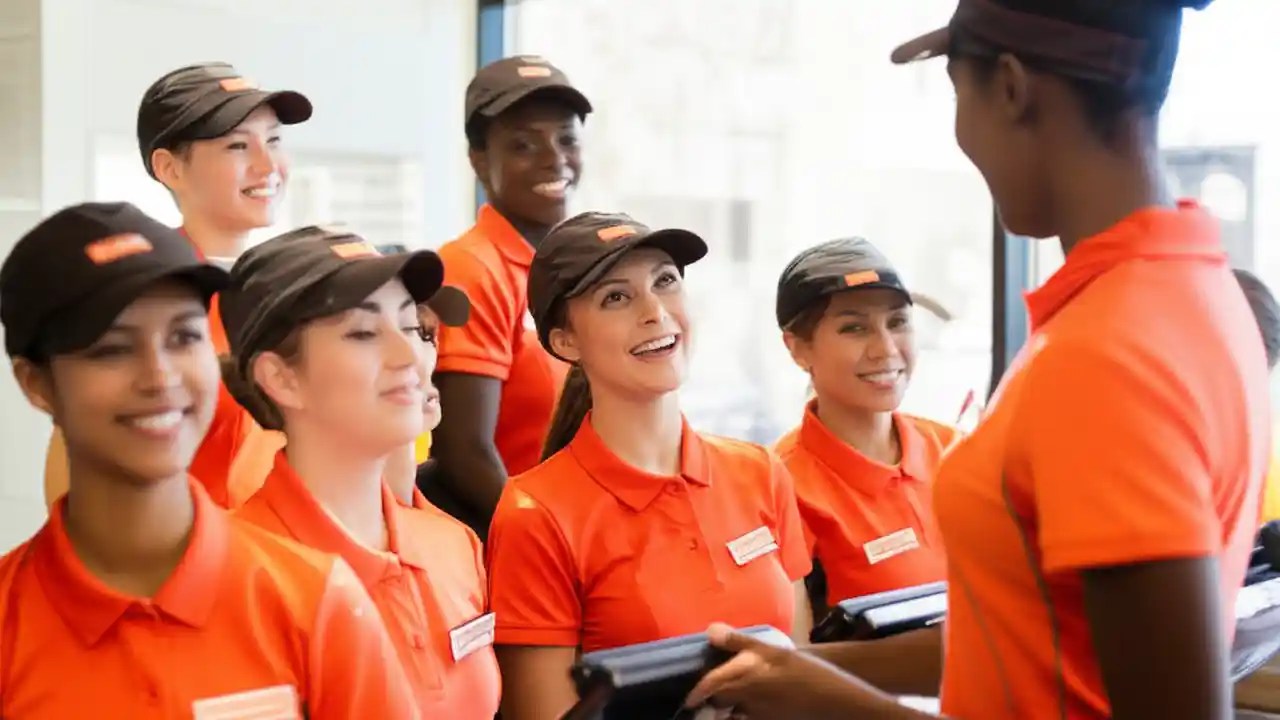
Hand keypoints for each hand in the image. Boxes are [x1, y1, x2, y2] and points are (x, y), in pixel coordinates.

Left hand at [684, 623, 916, 719]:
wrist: (836, 700)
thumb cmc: (805, 671)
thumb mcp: (773, 650)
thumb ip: (740, 641)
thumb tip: (709, 630)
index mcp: (747, 679)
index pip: (711, 687)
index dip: (697, 692)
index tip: (689, 697)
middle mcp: (749, 702)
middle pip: (719, 706)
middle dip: (709, 704)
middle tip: (701, 701)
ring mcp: (760, 716)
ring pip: (733, 717)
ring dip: (724, 712)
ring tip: (720, 708)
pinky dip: (741, 717)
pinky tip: (744, 711)